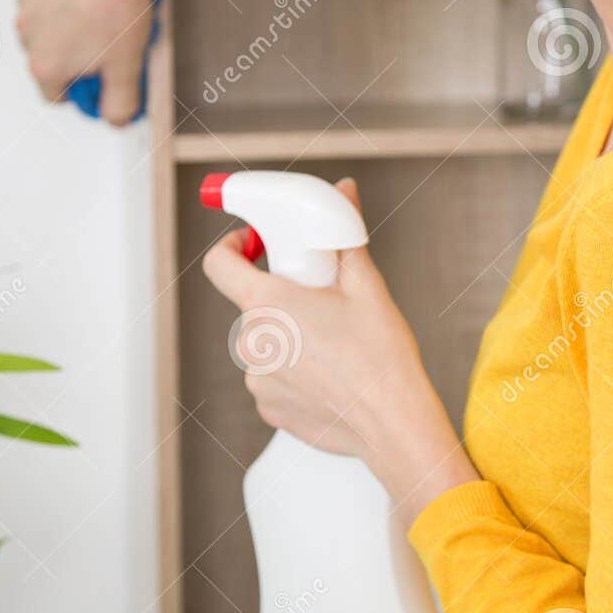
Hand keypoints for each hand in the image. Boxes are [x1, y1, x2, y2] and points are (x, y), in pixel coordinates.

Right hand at [15, 0, 225, 126]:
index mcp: (45, 64)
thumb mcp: (128, 70)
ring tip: (101, 5)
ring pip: (44, 18)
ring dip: (65, 17)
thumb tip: (114, 119)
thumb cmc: (122, 9)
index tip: (100, 77)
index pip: (54, 94)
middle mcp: (25, 32)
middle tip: (108, 36)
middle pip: (46, 54)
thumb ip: (118, 104)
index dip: (80, 89)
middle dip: (71, 52)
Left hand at [201, 177, 479, 522]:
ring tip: (334, 346)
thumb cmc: (381, 354)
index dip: (233, 247)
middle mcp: (253, 344)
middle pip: (253, 306)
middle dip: (282, 298)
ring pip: (265, 344)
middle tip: (322, 301)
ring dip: (290, 338)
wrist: (393, 420)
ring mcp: (258, 380)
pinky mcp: (269, 409)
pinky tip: (330, 376)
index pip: (219, 265)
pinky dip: (295, 372)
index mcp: (267, 305)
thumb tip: (344, 193)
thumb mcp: (366, 285)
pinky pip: (273, 378)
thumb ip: (345, 234)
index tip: (255, 244)